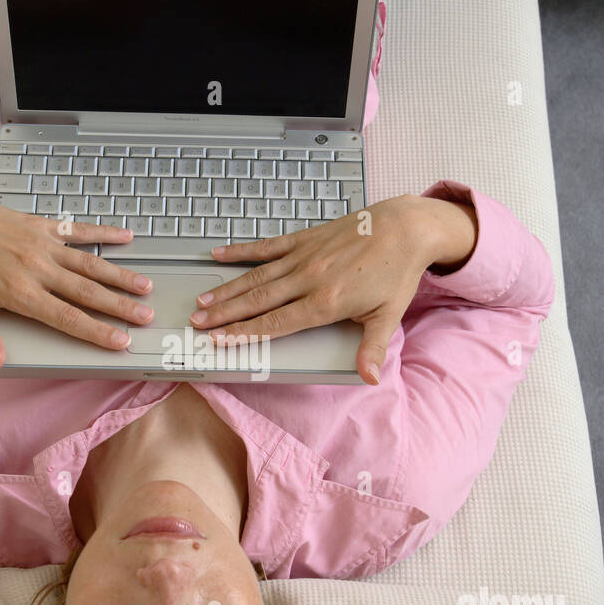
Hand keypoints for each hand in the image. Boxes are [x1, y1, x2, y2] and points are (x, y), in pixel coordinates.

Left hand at [0, 185, 153, 366]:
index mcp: (20, 292)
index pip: (67, 318)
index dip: (97, 331)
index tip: (121, 341)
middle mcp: (36, 268)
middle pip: (87, 292)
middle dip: (120, 307)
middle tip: (146, 317)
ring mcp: (42, 244)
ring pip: (90, 263)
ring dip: (119, 275)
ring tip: (145, 286)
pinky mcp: (41, 224)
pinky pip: (78, 230)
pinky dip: (103, 233)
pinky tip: (126, 238)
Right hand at [188, 195, 456, 384]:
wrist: (406, 227)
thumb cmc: (398, 270)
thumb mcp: (388, 315)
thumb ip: (372, 348)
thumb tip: (369, 378)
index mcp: (326, 302)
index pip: (275, 323)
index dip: (244, 333)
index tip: (219, 340)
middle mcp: (309, 279)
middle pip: (257, 301)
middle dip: (224, 314)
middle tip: (197, 323)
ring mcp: (304, 256)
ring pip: (256, 276)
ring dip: (227, 289)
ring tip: (202, 300)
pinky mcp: (305, 238)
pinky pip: (267, 246)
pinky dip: (242, 251)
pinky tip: (220, 254)